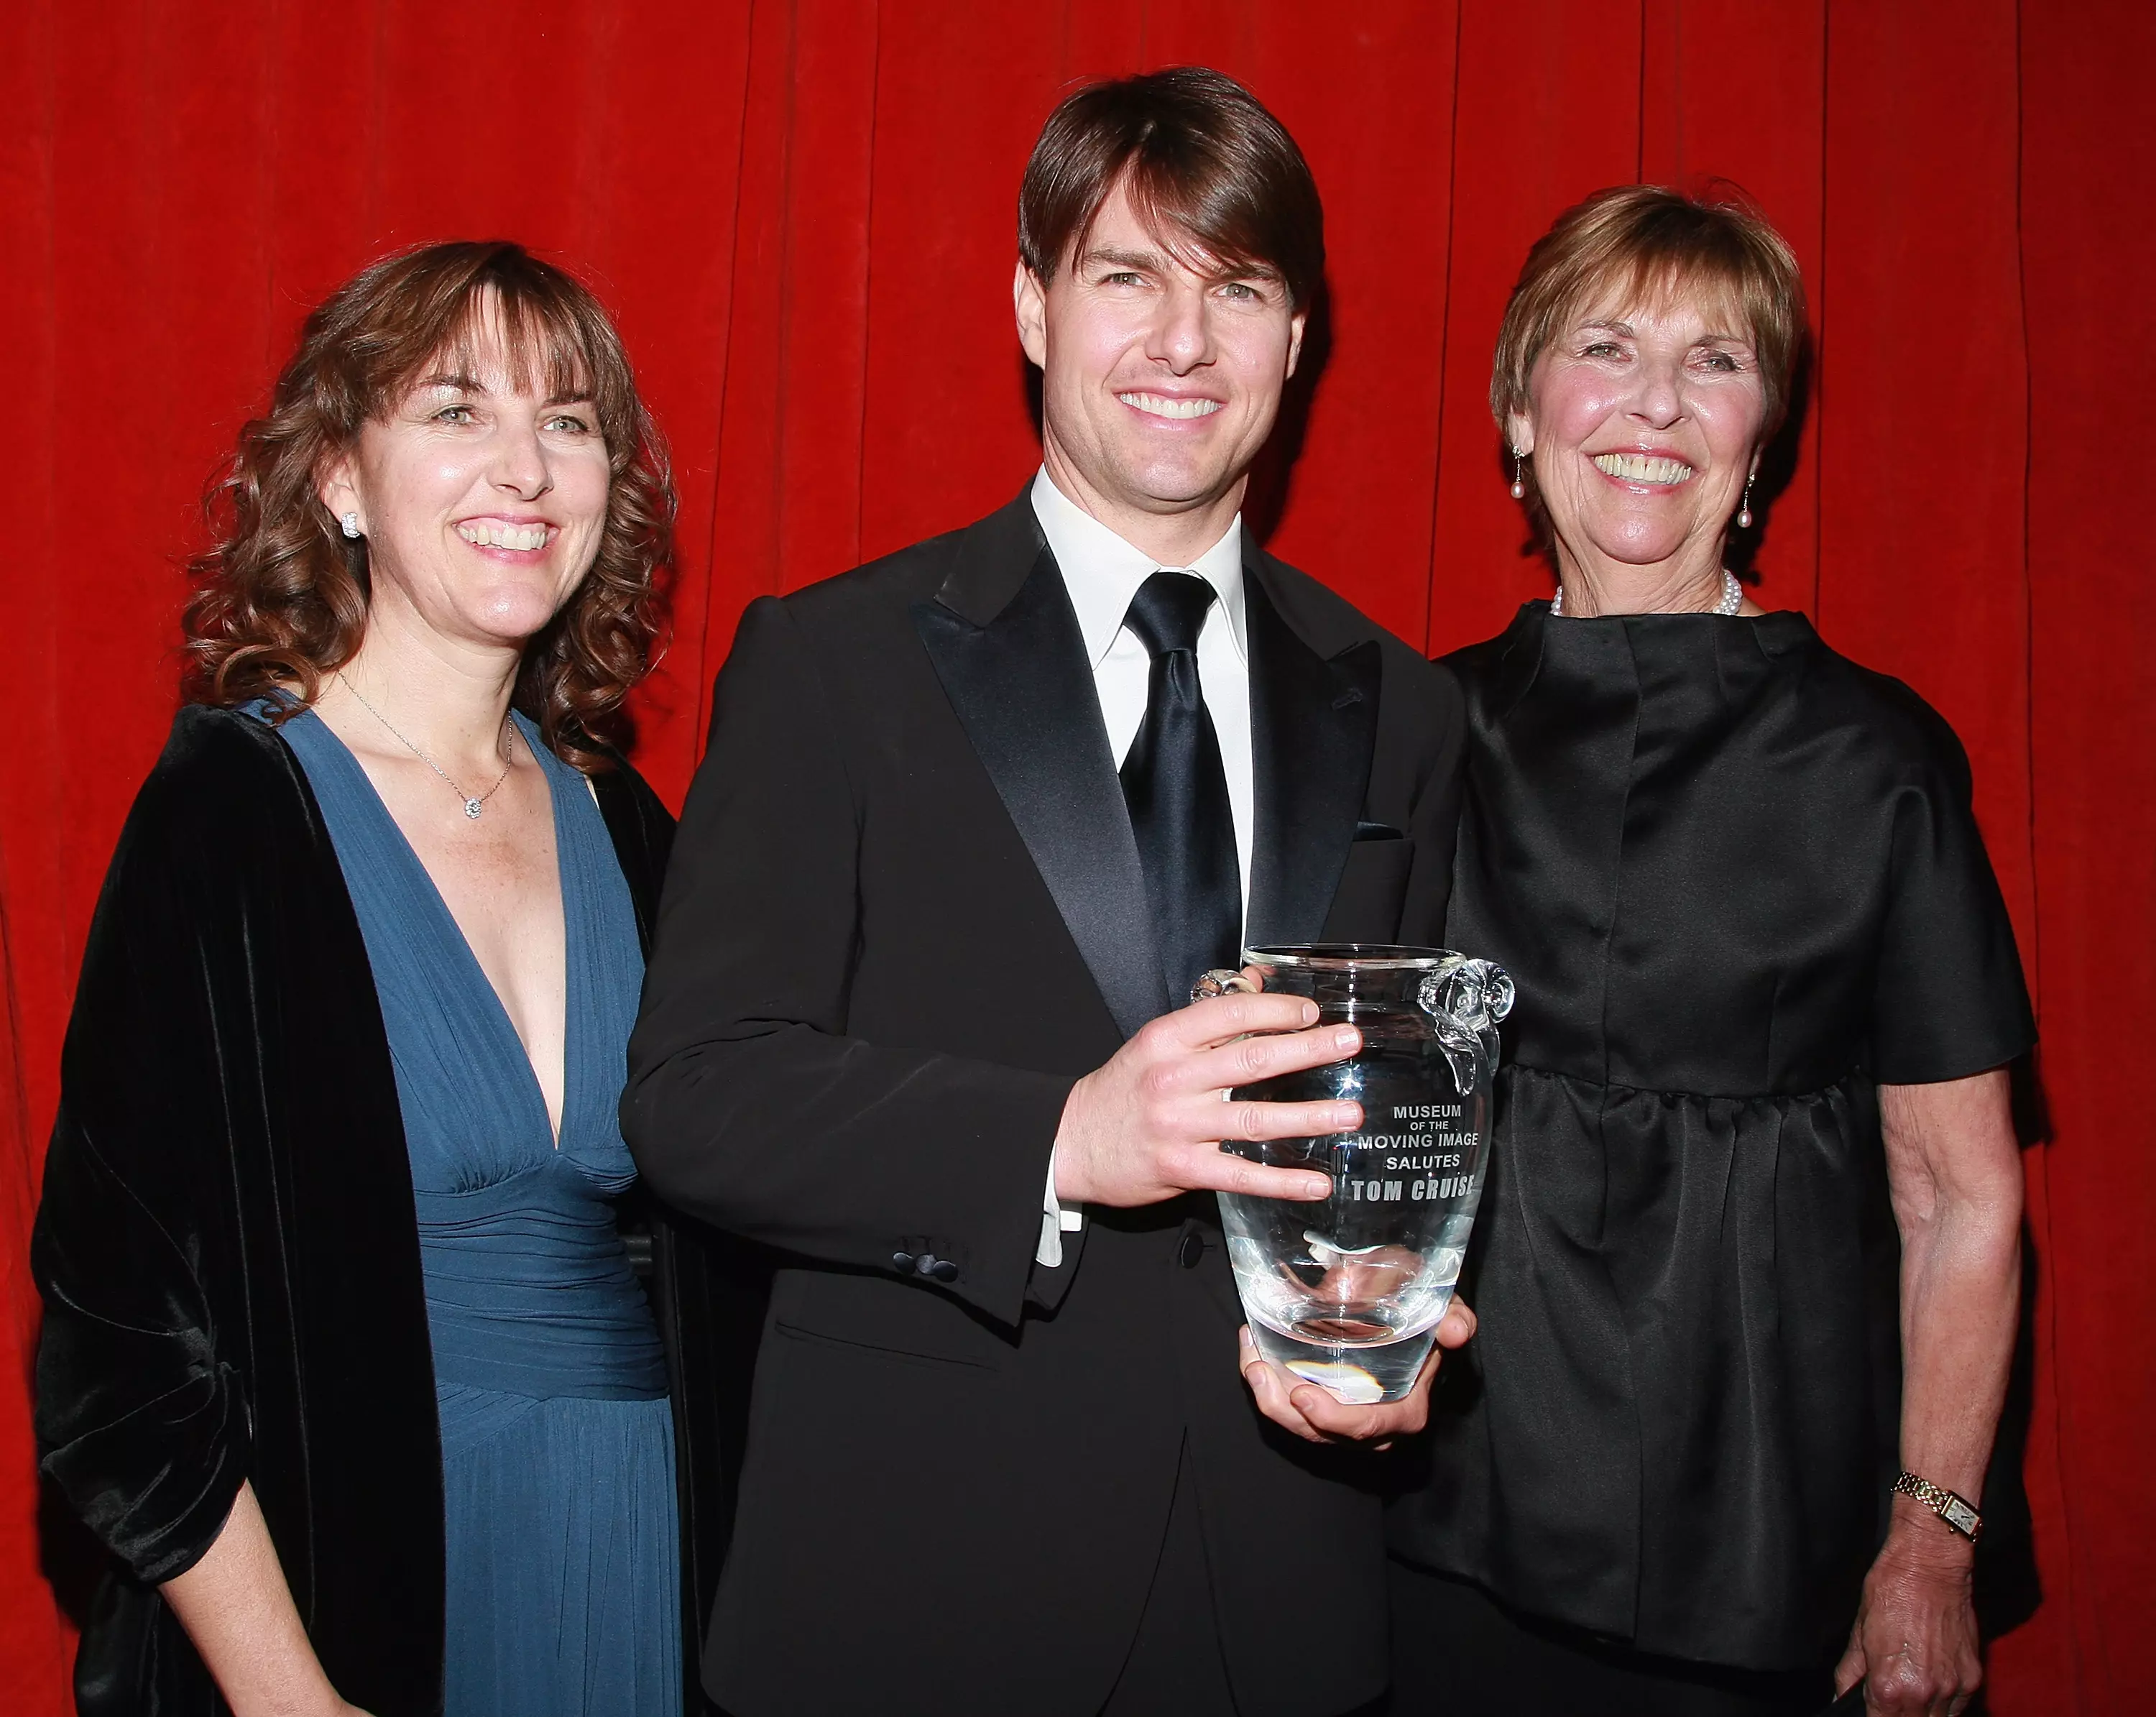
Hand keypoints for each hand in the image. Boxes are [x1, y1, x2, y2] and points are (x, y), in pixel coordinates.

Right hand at [1052, 976, 1360, 1208]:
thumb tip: (1259, 983)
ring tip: (1349, 1113)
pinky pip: (1241, 1174)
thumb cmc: (1122, 1090)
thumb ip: (1210, 1018)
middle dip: (1307, 1049)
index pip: (1228, 1015)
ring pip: (1254, 1119)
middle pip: (1251, 1060)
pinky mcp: (1182, 1169)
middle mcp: (1173, 1079)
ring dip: (1309, 1116)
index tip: (1310, 1013)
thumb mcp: (1156, 1043)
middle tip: (1348, 1043)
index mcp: (1166, 1040)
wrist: (1071, 1141)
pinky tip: (1316, 1182)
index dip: (1274, 1010)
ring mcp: (1178, 1126)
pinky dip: (1282, 1180)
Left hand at [1238, 1297, 1476, 1446]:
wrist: (1399, 1295)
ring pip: (1300, 1426)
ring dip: (1268, 1397)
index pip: (1369, 1428)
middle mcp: (1375, 1423)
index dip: (1334, 1420)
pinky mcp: (1324, 1404)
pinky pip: (1290, 1409)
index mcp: (1406, 1408)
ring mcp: (1346, 1417)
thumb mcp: (1441, 1304)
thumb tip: (1456, 1330)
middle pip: (1322, 1433)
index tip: (1301, 1395)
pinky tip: (1253, 1353)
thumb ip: (1452, 1318)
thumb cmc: (1419, 1304)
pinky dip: (1268, 1386)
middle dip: (1283, 1410)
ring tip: (1251, 1361)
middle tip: (1260, 1372)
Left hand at [1833, 1504, 1981, 1714]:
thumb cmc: (1891, 1590)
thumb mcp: (1859, 1632)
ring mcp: (1953, 1688)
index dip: (1873, 1716)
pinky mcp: (1973, 1677)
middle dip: (1896, 1716)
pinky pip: (1958, 1707)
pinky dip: (1943, 1704)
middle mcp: (1924, 1693)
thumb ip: (1850, 1673)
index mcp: (1890, 1686)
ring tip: (1910, 1692)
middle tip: (1890, 1700)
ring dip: (1922, 1714)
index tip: (1871, 1708)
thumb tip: (1841, 1696)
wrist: (1929, 1566)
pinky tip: (1930, 1685)